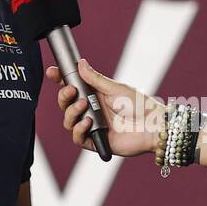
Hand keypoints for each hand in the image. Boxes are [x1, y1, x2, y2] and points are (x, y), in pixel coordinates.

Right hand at [45, 59, 162, 157]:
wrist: (153, 126)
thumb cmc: (140, 105)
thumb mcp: (116, 88)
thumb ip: (95, 79)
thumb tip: (80, 63)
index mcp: (95, 95)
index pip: (72, 87)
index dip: (60, 80)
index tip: (53, 72)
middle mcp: (91, 110)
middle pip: (66, 105)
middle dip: (64, 97)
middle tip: (72, 91)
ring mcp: (93, 126)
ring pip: (69, 121)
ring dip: (72, 113)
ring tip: (84, 107)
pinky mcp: (96, 141)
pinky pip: (78, 138)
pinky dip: (79, 130)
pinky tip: (88, 123)